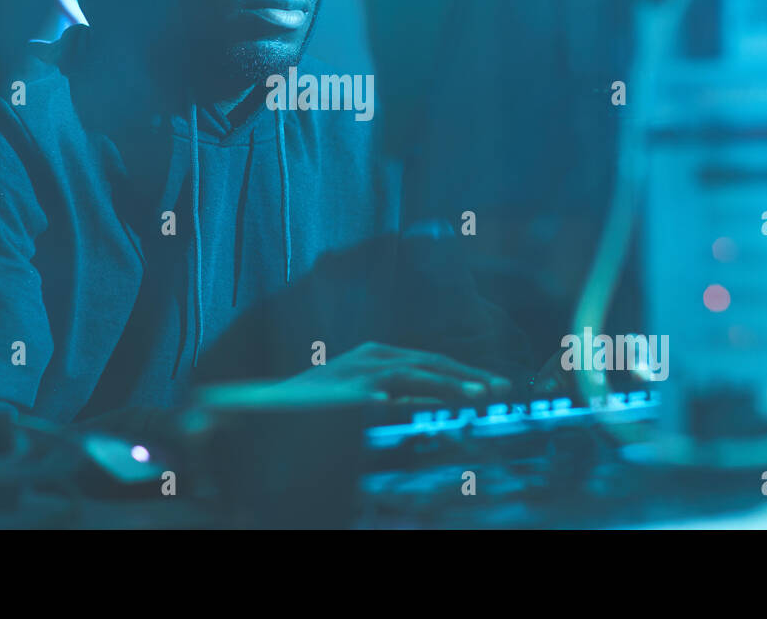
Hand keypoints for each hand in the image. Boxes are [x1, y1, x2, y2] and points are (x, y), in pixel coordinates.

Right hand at [276, 341, 511, 404]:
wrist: (264, 410)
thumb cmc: (311, 411)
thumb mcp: (361, 400)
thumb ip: (395, 400)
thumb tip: (433, 406)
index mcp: (377, 356)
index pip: (431, 362)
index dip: (463, 373)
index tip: (492, 387)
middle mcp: (373, 356)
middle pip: (433, 362)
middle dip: (470, 375)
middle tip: (502, 389)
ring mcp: (362, 371)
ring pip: (420, 372)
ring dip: (454, 383)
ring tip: (481, 395)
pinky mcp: (352, 390)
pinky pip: (392, 394)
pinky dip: (418, 397)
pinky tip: (441, 405)